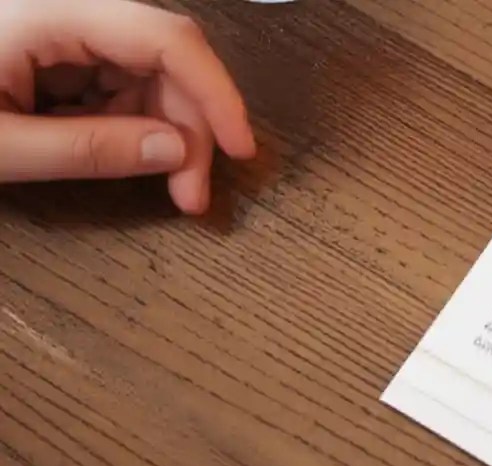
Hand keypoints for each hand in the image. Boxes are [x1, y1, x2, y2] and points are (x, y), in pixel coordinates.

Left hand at [0, 0, 255, 212]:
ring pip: (150, 76)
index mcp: (52, 15)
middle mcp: (68, 13)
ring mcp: (63, 34)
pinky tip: (125, 159)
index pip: (165, 40)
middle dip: (192, 127)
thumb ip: (87, 149)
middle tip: (193, 194)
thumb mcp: (3, 147)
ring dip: (170, 134)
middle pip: (166, 59)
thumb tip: (176, 152)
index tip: (241, 150)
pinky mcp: (56, 55)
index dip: (215, 93)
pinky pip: (118, 87)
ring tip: (171, 188)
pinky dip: (135, 129)